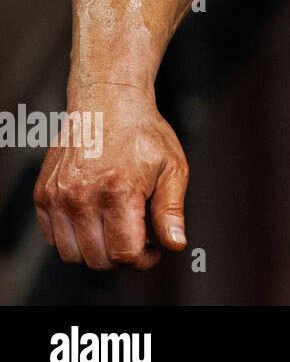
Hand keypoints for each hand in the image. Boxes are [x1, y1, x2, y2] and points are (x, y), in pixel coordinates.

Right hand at [33, 84, 188, 269]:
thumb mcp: (172, 167)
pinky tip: (95, 219)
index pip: (124, 253)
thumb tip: (175, 244)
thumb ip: (171, 210)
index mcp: (118, 191)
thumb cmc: (144, 133)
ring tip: (117, 228)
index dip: (144, 260)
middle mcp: (82, 196)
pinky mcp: (43, 194)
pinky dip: (73, 238)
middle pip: (98, 259)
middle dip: (123, 258)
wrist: (108, 102)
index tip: (154, 249)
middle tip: (139, 238)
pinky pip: (53, 238)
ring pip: (72, 254)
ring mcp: (58, 196)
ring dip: (96, 251)